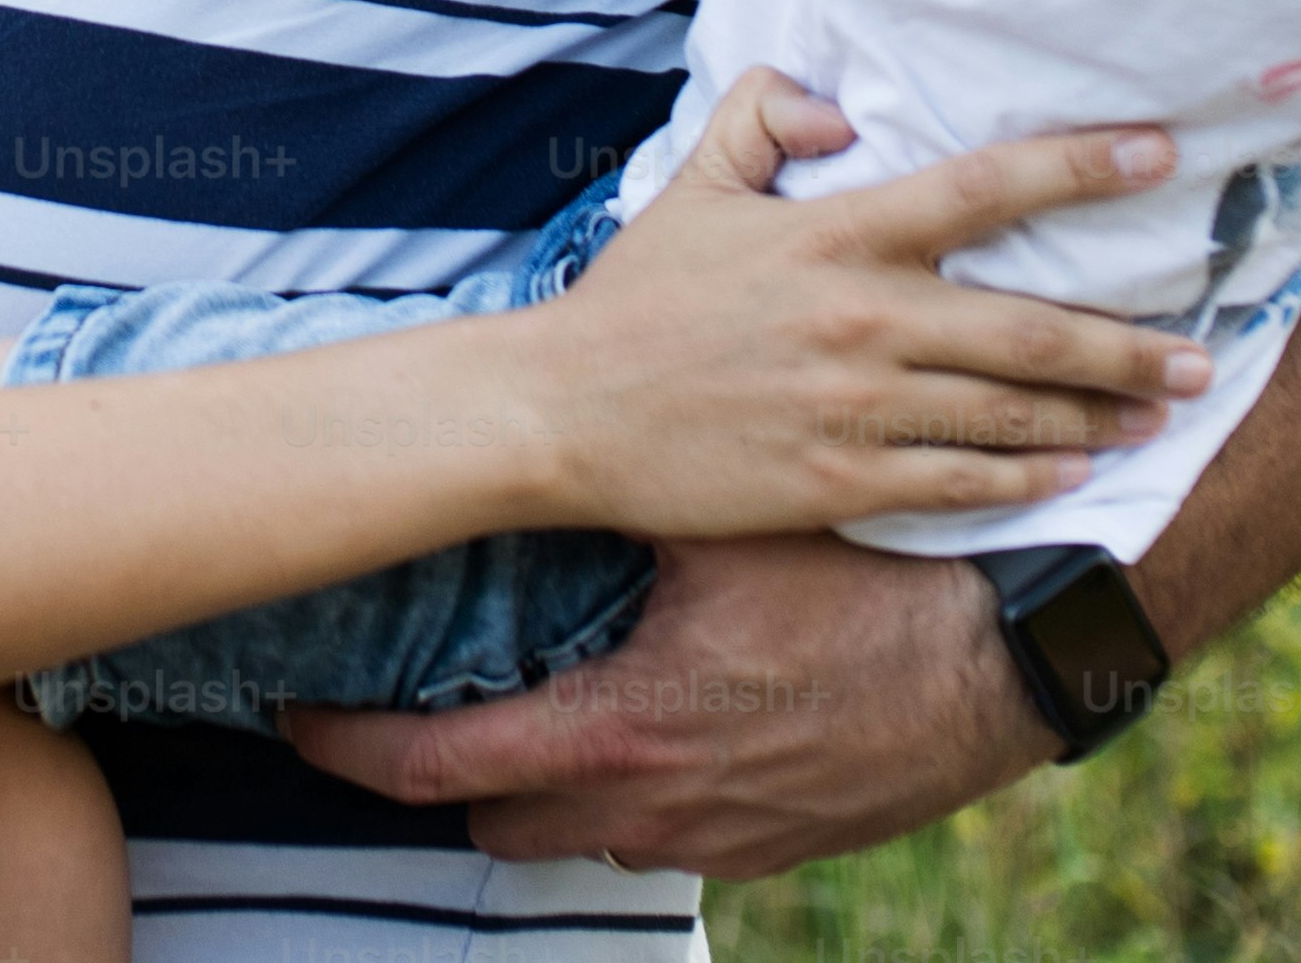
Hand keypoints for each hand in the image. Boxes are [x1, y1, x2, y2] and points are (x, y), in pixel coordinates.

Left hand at [288, 528, 1052, 875]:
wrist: (1004, 660)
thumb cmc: (864, 577)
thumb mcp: (718, 524)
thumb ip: (611, 510)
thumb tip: (512, 450)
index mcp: (620, 729)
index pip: (432, 767)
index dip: (344, 747)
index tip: (296, 716)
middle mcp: (652, 808)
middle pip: (488, 818)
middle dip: (441, 770)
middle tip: (413, 702)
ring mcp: (715, 840)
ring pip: (574, 833)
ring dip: (541, 779)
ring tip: (530, 699)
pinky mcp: (773, 849)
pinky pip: (660, 833)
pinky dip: (628, 789)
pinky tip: (647, 714)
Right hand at [516, 68, 1202, 544]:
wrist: (563, 411)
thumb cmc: (634, 297)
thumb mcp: (691, 184)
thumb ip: (763, 120)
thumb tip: (839, 110)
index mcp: (835, 235)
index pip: (983, 188)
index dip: (1080, 167)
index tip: (1159, 155)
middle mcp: (861, 319)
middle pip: (1029, 328)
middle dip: (1128, 345)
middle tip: (1200, 354)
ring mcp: (854, 407)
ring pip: (1009, 415)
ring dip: (1097, 417)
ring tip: (1159, 414)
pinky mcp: (838, 482)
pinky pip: (959, 482)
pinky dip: (1028, 480)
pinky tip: (1073, 474)